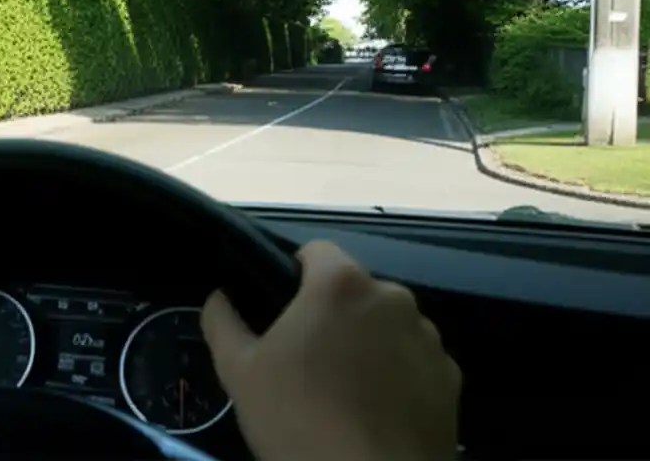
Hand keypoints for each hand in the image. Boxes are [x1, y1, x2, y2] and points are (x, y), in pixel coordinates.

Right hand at [201, 241, 459, 460]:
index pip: (316, 251)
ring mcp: (429, 338)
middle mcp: (393, 297)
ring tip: (344, 392)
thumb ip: (223, 321)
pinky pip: (414, 361)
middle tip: (307, 361)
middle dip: (333, 315)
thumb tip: (220, 297)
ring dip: (368, 343)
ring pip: (387, 326)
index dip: (294, 274)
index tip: (282, 313)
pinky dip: (397, 376)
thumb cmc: (299, 419)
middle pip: (354, 291)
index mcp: (340, 284)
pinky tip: (376, 412)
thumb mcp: (238, 372)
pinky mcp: (451, 378)